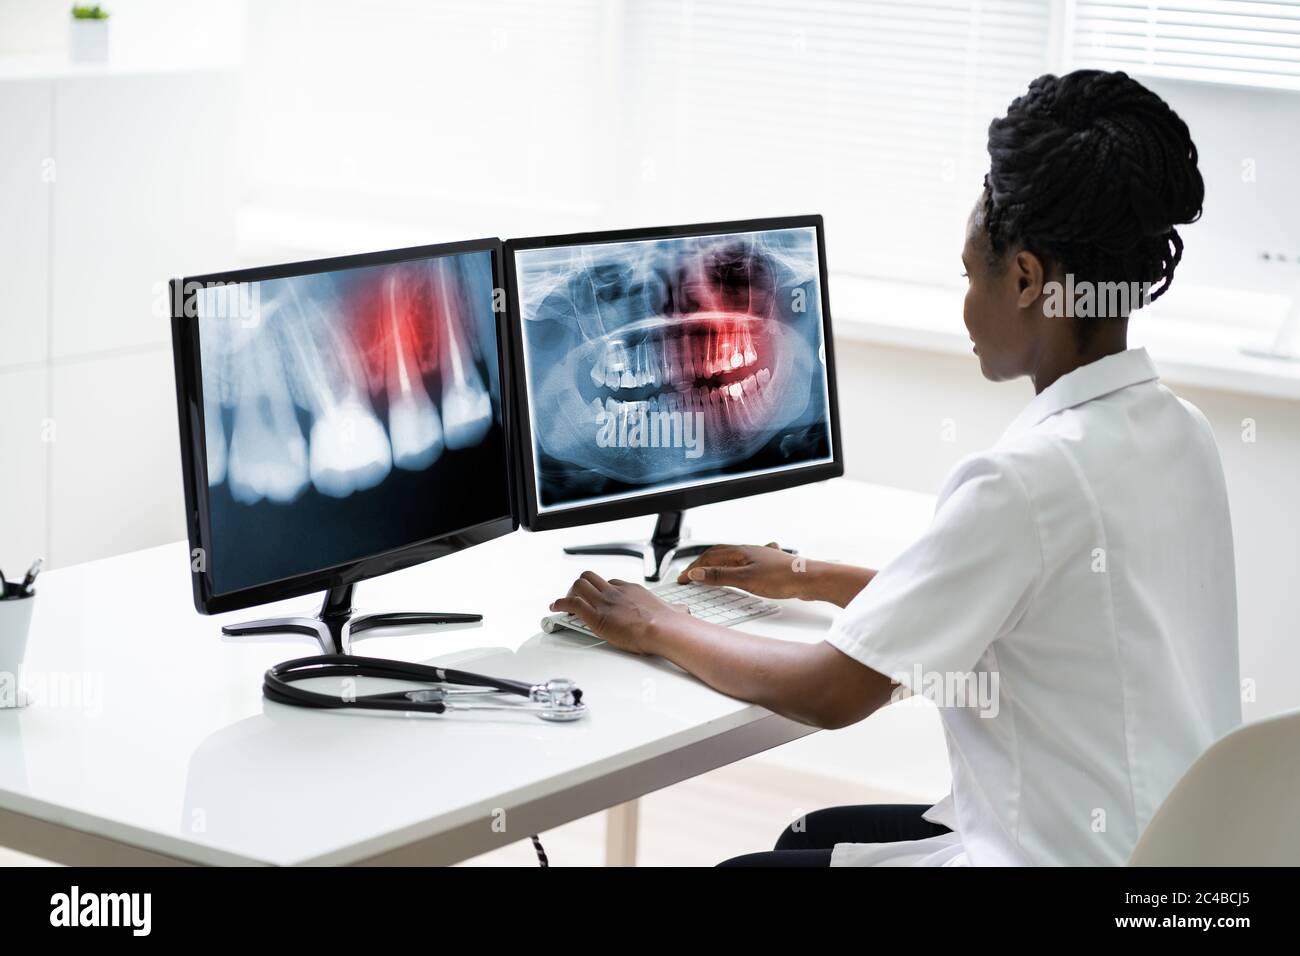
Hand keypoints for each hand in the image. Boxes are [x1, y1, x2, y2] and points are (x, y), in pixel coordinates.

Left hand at [550, 571, 689, 654]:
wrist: (662, 629)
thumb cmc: (669, 623)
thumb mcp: (675, 610)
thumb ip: (676, 609)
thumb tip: (683, 611)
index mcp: (632, 590)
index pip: (612, 582)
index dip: (603, 590)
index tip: (601, 597)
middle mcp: (616, 592)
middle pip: (591, 578)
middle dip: (582, 586)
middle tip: (580, 598)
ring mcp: (605, 602)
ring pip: (579, 585)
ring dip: (570, 593)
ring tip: (566, 604)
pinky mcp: (595, 616)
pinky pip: (571, 603)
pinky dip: (560, 604)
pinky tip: (555, 608)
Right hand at [677, 543, 809, 599]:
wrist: (810, 579)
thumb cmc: (783, 577)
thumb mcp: (746, 579)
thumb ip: (720, 576)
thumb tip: (697, 573)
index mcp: (741, 551)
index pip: (710, 556)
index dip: (694, 567)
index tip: (683, 578)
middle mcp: (749, 551)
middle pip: (720, 555)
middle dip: (703, 564)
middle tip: (691, 576)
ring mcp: (760, 558)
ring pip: (733, 559)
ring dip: (718, 565)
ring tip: (709, 572)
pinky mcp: (769, 567)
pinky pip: (746, 565)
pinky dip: (736, 568)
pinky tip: (743, 571)